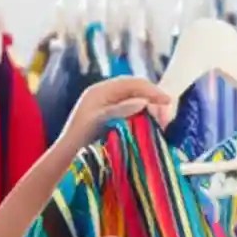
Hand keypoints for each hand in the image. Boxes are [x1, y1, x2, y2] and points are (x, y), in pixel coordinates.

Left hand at [56, 78, 171, 154]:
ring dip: (150, 107)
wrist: (68, 152)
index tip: (168, 102)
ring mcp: (109, 103)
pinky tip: (150, 124)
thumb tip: (144, 101)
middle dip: (154, 99)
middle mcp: (106, 92)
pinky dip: (144, 114)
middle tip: (166, 115)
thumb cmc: (81, 136)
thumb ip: (122, 109)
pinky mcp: (112, 114)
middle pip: (137, 89)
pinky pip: (133, 108)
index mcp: (101, 89)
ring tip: (160, 121)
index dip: (152, 90)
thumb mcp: (101, 120)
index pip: (133, 83)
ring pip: (137, 98)